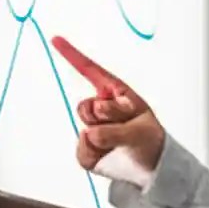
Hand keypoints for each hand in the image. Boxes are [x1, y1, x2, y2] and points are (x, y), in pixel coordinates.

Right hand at [51, 36, 164, 185]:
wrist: (152, 168)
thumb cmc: (151, 141)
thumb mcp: (141, 132)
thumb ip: (115, 131)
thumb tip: (89, 134)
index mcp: (116, 94)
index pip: (91, 71)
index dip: (73, 55)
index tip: (56, 39)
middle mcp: (101, 108)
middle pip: (86, 106)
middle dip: (106, 117)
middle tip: (127, 125)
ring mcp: (92, 128)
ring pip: (86, 128)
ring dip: (105, 137)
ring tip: (122, 141)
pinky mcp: (87, 150)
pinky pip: (82, 151)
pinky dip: (95, 155)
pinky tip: (110, 154)